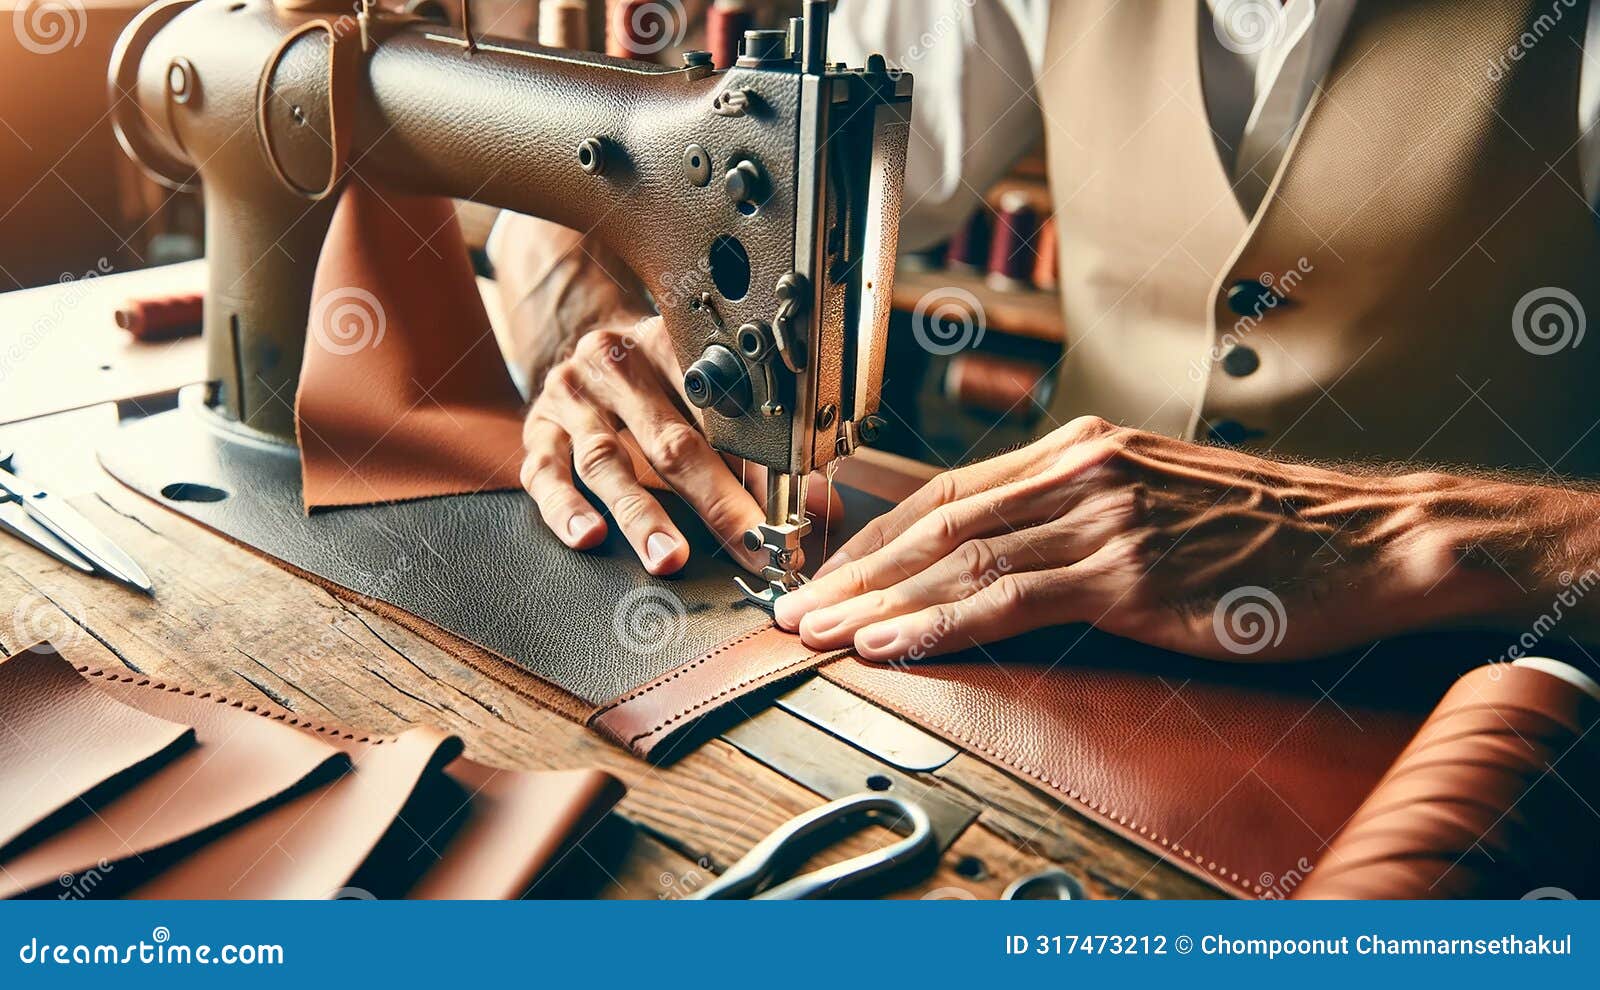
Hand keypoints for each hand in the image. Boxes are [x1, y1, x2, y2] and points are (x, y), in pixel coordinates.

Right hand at [521, 316, 838, 575]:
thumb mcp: (708, 400)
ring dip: (641, 515)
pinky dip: (566, 508)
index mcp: (675, 346)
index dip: (758, 469)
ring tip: (669, 557)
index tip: (785, 519)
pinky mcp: (537, 428)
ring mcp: (572, 394)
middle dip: (715, 502)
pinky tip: (589, 537)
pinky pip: (546, 472)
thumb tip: (818, 512)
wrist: (587, 355)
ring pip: (607, 459)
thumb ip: (758, 456)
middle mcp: (619, 363)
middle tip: (747, 546)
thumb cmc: (660, 384)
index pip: (724, 411)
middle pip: (672, 440)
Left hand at [774, 416, 1505, 662]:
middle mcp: (1082, 470)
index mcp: (1082, 450)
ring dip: (877, 600)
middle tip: (794, 608)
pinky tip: (891, 641)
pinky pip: (1010, 598)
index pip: (950, 493)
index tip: (831, 576)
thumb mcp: (1159, 501)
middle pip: (937, 522)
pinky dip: (939, 622)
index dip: (879, 539)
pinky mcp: (1131, 572)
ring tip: (818, 632)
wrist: (1370, 539)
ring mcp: (1104, 518)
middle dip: (857, 571)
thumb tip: (1011, 559)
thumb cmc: (1269, 531)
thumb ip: (1081, 517)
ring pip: (959, 558)